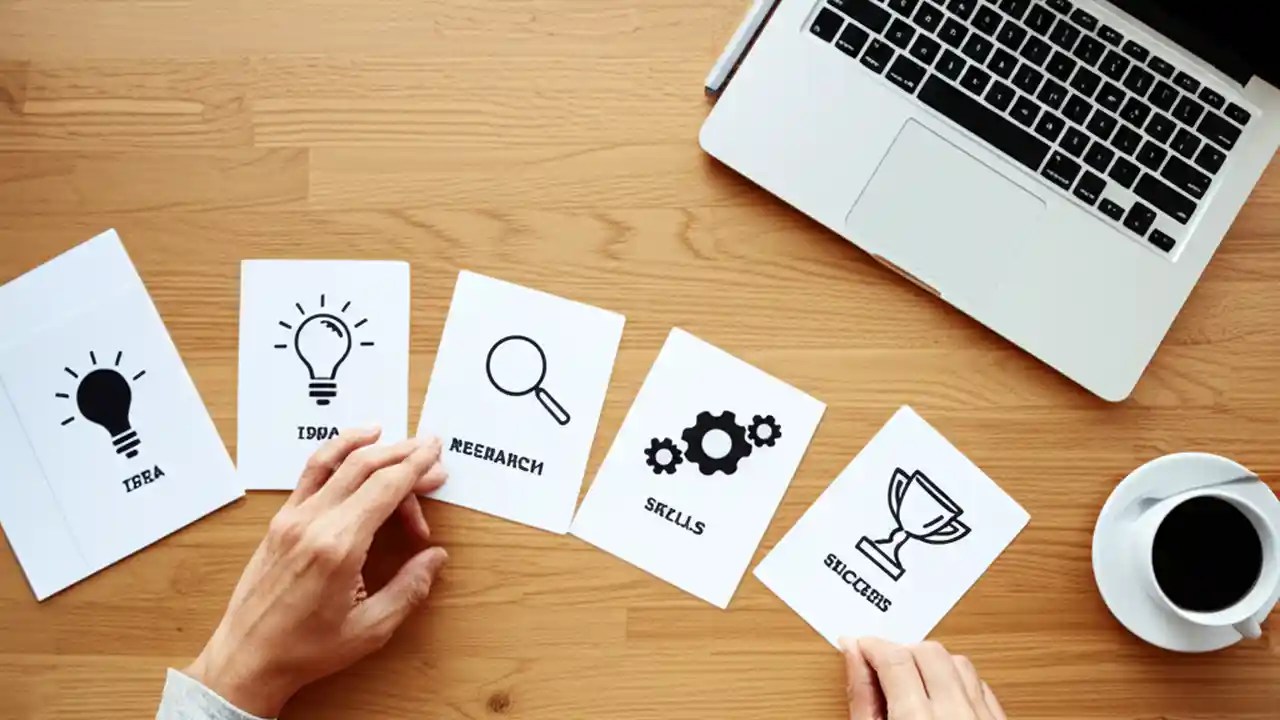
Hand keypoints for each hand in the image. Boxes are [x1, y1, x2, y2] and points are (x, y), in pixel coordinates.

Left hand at [185, 428, 448, 717]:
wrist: (246, 659)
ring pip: (336, 462)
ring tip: (397, 439)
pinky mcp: (280, 522)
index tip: (436, 455)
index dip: (415, 467)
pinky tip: (352, 448)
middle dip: (404, 456)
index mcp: (338, 548)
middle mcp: (312, 523)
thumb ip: (409, 589)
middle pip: (365, 468)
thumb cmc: (305, 650)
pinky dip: (335, 452)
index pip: (385, 488)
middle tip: (432, 457)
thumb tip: (435, 558)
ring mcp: (291, 518)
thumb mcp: (369, 629)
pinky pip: (310, 473)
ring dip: (370, 446)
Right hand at [842, 637, 1006, 719]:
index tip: (861, 648)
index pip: (894, 658)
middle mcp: (956, 715)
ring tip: (914, 685)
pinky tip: (943, 698)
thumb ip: (862, 699)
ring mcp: (983, 719)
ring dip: (933, 666)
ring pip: (959, 663)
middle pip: (928, 652)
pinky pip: (982, 686)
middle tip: (884, 670)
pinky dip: (959, 683)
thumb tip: (853, 654)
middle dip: (902, 653)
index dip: (872, 646)